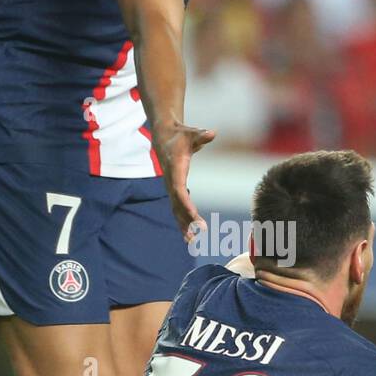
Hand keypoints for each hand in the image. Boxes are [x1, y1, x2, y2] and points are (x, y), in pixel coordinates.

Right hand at [153, 122, 215, 241]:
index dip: (186, 205)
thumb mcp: (191, 134)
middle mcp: (171, 182)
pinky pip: (178, 208)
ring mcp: (171, 187)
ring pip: (176, 210)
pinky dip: (184, 220)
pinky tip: (190, 234)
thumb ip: (201, 135)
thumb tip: (211, 133)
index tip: (195, 217)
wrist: (164, 138)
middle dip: (186, 221)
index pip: (180, 191)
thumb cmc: (181, 136)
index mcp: (176, 171)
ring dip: (184, 225)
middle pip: (178, 205)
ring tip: (192, 242)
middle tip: (197, 236)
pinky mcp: (174, 190)